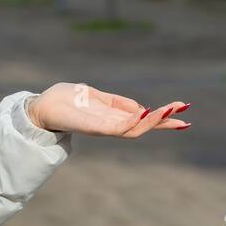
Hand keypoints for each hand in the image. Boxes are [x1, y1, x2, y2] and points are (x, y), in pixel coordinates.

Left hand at [27, 83, 189, 137]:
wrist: (40, 108)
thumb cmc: (64, 101)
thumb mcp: (95, 96)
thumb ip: (116, 103)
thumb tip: (140, 108)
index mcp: (112, 117)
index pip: (142, 119)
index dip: (162, 116)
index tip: (183, 107)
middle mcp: (110, 125)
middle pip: (143, 127)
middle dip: (164, 123)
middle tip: (185, 118)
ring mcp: (102, 128)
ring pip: (134, 129)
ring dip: (152, 121)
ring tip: (169, 112)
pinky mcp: (92, 128)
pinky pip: (116, 127)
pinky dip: (132, 121)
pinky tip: (144, 113)